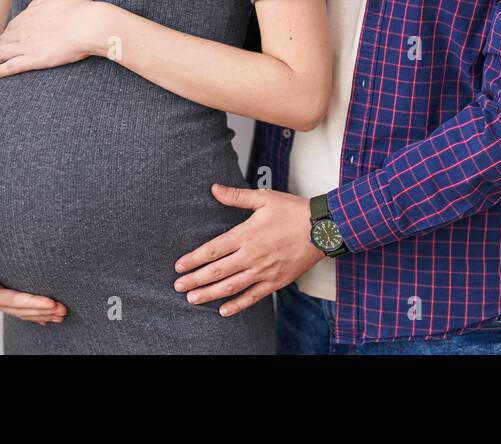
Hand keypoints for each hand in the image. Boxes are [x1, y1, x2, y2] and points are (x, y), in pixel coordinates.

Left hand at [0, 0, 109, 77]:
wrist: (87, 24)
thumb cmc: (81, 11)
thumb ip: (47, 3)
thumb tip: (42, 6)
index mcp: (32, 12)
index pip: (14, 24)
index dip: (7, 33)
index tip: (3, 38)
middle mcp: (25, 27)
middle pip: (4, 38)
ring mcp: (27, 43)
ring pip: (2, 52)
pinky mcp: (33, 59)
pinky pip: (10, 66)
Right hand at [0, 224, 66, 324]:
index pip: (10, 300)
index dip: (30, 303)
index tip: (50, 303)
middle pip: (19, 308)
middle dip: (41, 310)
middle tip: (63, 310)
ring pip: (21, 308)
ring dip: (41, 312)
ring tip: (62, 313)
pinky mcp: (1, 288)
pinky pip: (19, 302)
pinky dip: (33, 309)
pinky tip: (47, 314)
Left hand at [172, 185, 323, 315]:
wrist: (322, 228)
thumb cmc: (292, 210)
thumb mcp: (264, 198)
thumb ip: (236, 196)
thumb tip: (214, 188)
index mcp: (246, 234)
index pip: (213, 250)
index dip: (193, 259)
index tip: (179, 266)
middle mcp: (252, 255)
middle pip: (217, 271)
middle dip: (195, 280)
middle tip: (178, 286)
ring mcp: (264, 271)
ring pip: (231, 286)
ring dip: (209, 294)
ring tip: (192, 299)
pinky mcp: (275, 281)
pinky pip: (253, 297)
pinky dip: (237, 305)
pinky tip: (223, 310)